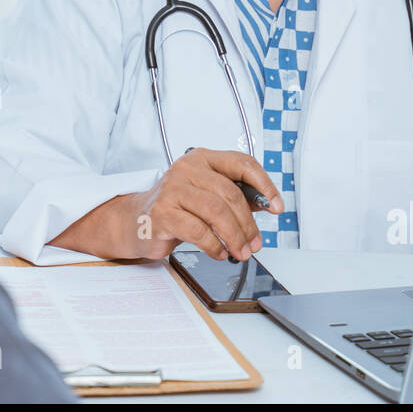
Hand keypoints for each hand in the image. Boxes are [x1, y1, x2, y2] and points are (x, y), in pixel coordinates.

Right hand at [129, 149, 282, 260]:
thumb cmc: (176, 208)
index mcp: (202, 158)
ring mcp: (172, 189)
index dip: (265, 185)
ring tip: (240, 251)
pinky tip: (219, 252)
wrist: (136, 221)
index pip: (242, 163)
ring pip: (216, 212)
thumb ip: (233, 195)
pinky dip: (214, 245)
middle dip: (248, 224)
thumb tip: (266, 204)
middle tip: (255, 243)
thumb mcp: (206, 194)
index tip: (277, 207)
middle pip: (230, 194)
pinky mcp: (162, 213)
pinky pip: (198, 231)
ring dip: (235, 237)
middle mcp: (186, 169)